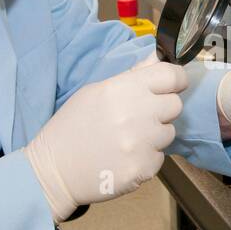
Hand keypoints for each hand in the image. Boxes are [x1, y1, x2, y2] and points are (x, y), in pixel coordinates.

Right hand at [25, 55, 186, 219]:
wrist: (54, 169)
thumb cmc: (72, 126)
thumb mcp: (95, 91)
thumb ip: (131, 76)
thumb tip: (157, 59)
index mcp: (124, 89)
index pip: (171, 76)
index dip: (176, 80)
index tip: (173, 85)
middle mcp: (137, 114)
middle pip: (175, 105)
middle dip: (162, 109)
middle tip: (141, 117)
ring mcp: (142, 143)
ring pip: (169, 133)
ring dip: (155, 135)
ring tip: (128, 139)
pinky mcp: (143, 169)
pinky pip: (159, 158)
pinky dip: (146, 158)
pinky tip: (124, 157)